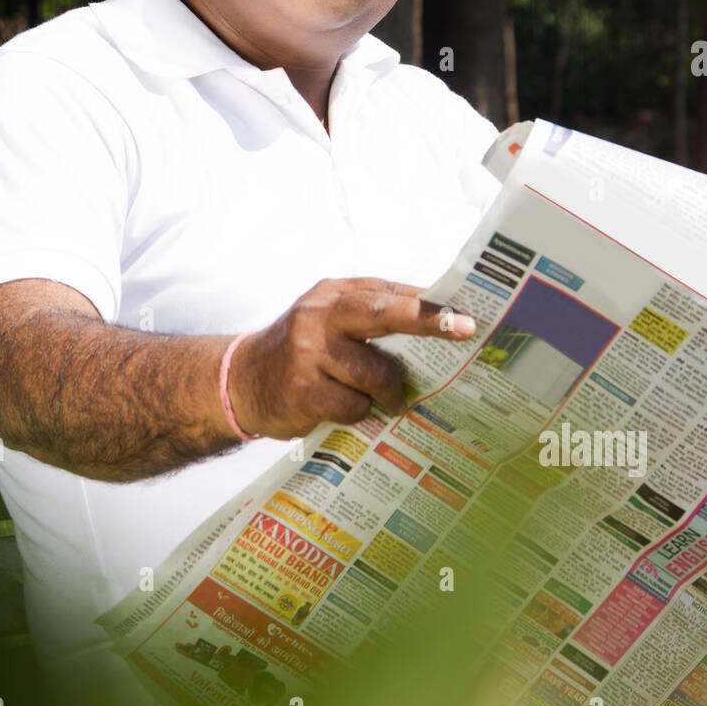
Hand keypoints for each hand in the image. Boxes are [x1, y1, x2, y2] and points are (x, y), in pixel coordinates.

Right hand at [227, 277, 475, 439]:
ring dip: (388, 392)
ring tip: (389, 401)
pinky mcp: (303, 390)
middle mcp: (320, 315)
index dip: (430, 305)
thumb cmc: (300, 351)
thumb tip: (437, 319)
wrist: (240, 381)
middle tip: (461, 331)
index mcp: (334, 294)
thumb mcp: (330, 321)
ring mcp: (308, 352)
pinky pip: (354, 406)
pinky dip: (359, 412)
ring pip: (375, 373)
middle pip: (382, 313)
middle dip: (425, 321)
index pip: (390, 294)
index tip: (466, 318)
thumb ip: (374, 316)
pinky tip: (344, 408)